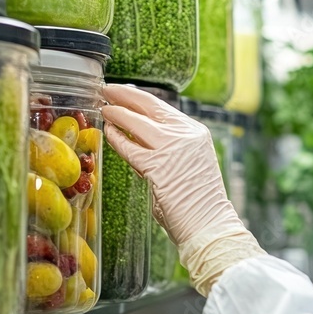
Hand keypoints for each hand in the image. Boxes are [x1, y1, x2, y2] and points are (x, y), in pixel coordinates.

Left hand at [100, 84, 230, 244]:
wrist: (209, 223)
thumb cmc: (198, 201)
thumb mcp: (188, 162)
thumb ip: (169, 147)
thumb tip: (139, 138)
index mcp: (195, 132)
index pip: (161, 107)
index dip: (138, 97)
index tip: (123, 93)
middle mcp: (186, 134)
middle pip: (148, 106)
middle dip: (124, 95)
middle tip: (107, 90)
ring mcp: (172, 148)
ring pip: (136, 123)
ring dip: (116, 114)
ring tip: (103, 109)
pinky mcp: (158, 165)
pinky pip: (129, 147)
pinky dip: (116, 139)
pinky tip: (108, 133)